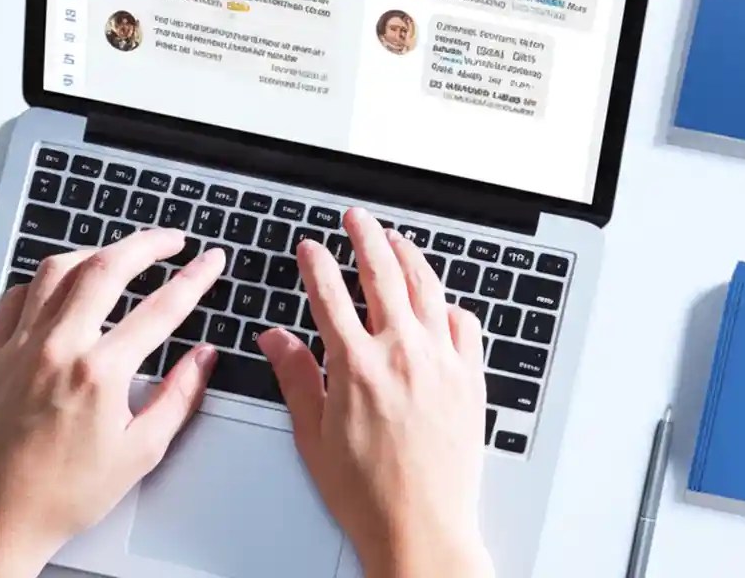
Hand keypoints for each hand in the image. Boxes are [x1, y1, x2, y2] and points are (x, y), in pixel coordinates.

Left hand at [0, 229, 223, 577]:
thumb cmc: (64, 494)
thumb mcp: (141, 451)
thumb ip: (179, 397)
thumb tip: (202, 359)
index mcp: (99, 374)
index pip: (161, 308)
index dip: (195, 278)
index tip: (210, 262)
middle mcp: (57, 349)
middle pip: (106, 267)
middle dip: (147, 244)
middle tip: (171, 239)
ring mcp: (20, 347)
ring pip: (57, 271)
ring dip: (95, 252)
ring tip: (119, 253)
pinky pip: (16, 297)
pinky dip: (43, 281)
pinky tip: (60, 286)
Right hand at [258, 208, 492, 577]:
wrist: (422, 526)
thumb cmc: (367, 492)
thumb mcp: (313, 435)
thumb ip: (296, 377)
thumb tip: (274, 338)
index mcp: (356, 366)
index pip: (329, 294)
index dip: (315, 263)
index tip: (309, 247)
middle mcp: (402, 354)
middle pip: (382, 272)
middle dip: (365, 236)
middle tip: (356, 218)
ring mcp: (440, 361)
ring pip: (427, 288)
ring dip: (408, 255)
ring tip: (395, 239)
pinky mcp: (469, 377)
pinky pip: (464, 323)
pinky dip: (448, 304)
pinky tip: (438, 301)